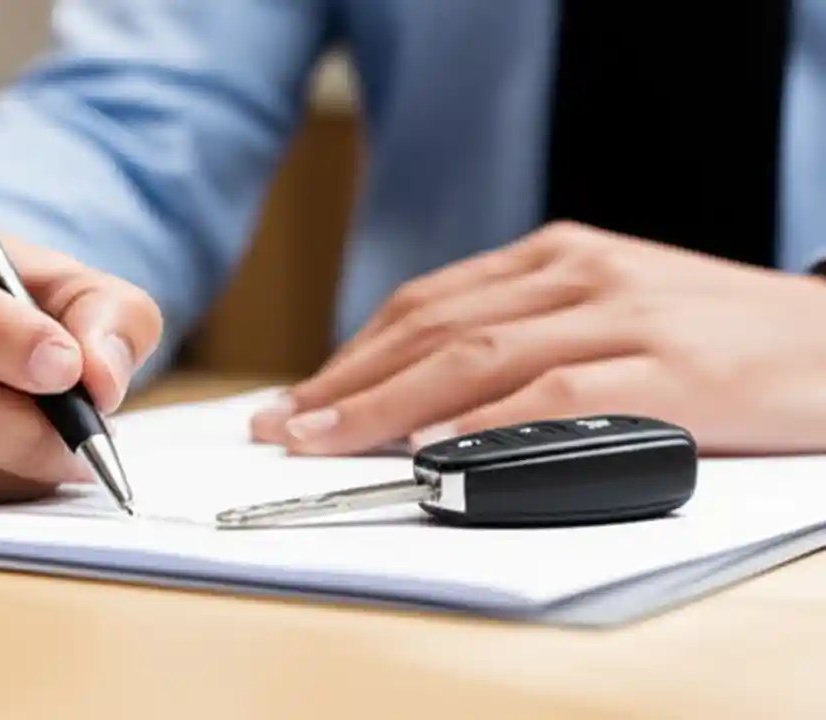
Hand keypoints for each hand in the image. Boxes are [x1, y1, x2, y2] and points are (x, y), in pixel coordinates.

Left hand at [250, 221, 825, 455]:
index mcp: (559, 257)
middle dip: (345, 382)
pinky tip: (430, 449)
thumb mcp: (613, 311)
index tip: (299, 397)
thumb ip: (529, 338)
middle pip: (432, 329)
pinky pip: (555, 396)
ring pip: (475, 357)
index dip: (351, 353)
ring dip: (386, 404)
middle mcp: (579, 274)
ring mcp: (623, 317)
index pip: (428, 303)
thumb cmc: (721, 338)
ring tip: (323, 440)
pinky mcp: (667, 372)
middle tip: (282, 427)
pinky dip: (484, 423)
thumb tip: (428, 398)